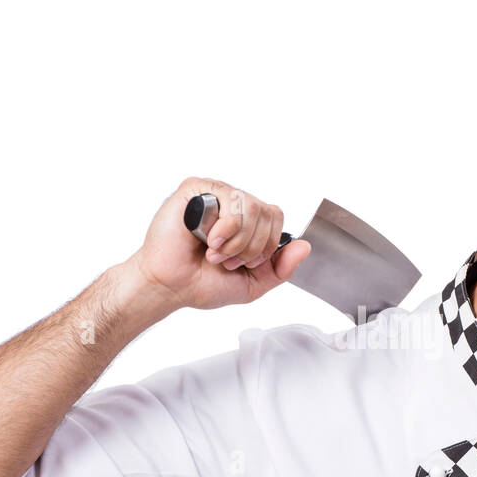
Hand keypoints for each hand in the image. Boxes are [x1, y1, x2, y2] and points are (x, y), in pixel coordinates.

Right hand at [127, 176, 311, 310]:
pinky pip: (229, 197)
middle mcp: (232, 204)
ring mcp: (214, 194)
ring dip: (237, 240)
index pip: (276, 216)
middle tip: (226, 260)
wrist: (172, 288)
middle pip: (267, 211)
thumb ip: (281, 268)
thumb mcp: (253, 283)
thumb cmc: (202, 283)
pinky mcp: (196, 189)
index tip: (246, 263)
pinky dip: (225, 227)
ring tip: (215, 252)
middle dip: (251, 246)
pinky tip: (209, 240)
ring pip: (251, 206)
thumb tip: (304, 247)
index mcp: (246, 222)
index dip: (267, 244)